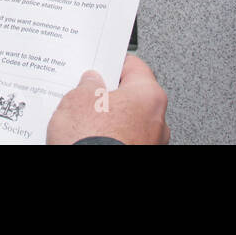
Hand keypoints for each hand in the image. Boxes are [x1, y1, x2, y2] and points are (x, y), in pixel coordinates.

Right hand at [46, 54, 169, 144]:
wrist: (93, 172)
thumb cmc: (93, 140)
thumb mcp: (78, 99)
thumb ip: (87, 85)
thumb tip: (90, 83)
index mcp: (150, 95)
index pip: (134, 66)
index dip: (112, 63)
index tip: (101, 64)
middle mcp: (157, 120)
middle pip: (131, 97)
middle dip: (109, 95)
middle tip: (87, 93)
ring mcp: (151, 143)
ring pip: (127, 122)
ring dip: (109, 120)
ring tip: (83, 121)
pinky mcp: (140, 156)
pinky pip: (123, 140)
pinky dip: (109, 139)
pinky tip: (89, 139)